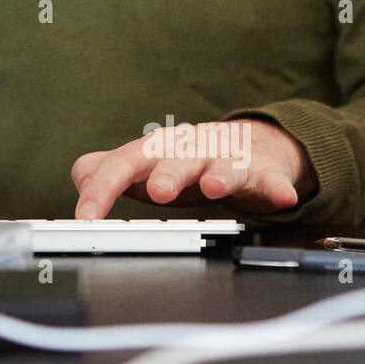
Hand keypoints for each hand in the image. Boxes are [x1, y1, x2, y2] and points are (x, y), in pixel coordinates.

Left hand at [71, 119, 316, 218]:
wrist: (250, 145)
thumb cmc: (190, 162)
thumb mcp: (146, 166)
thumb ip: (109, 171)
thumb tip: (81, 175)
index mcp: (156, 151)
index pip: (122, 164)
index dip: (102, 190)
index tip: (86, 218)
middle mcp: (190, 151)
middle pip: (174, 159)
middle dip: (166, 174)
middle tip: (157, 192)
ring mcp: (228, 160)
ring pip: (223, 167)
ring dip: (219, 177)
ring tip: (215, 189)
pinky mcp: (262, 172)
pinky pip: (271, 181)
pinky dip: (277, 189)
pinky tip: (283, 198)